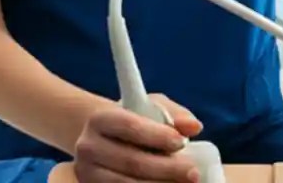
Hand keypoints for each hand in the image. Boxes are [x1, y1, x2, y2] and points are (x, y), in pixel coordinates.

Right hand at [73, 94, 203, 181]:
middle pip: (131, 161)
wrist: (101, 141)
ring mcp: (87, 173)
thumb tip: (195, 127)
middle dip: (167, 169)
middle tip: (193, 173)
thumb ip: (173, 115)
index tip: (182, 142)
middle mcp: (88, 147)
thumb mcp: (149, 109)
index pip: (130, 127)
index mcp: (100, 119)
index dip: (157, 136)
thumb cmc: (133, 122)